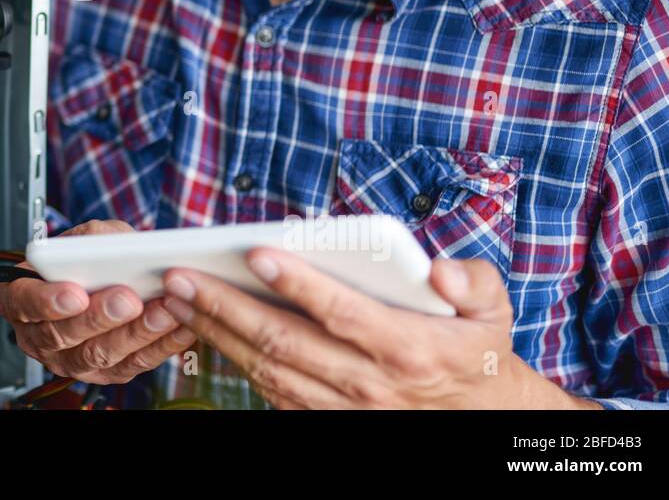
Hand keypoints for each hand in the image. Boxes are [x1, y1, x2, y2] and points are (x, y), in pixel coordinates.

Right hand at [0, 219, 195, 383]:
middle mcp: (39, 335)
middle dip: (99, 317)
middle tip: (128, 298)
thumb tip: (104, 242)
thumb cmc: (86, 258)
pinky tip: (178, 326)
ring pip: (98, 354)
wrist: (109, 278)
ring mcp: (70, 358)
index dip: (47, 300)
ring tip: (162, 311)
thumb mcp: (84, 236)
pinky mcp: (106, 372)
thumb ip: (90, 237)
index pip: (22, 302)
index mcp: (21, 297)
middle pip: (62, 335)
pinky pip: (131, 365)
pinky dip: (158, 346)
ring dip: (134, 333)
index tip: (75, 292)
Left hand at [160, 247, 599, 408]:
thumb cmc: (474, 347)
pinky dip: (232, 358)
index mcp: (406, 347)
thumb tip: (440, 270)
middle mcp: (368, 382)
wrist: (480, 416)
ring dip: (216, 332)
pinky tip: (204, 326)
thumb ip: (472, 280)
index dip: (298, 283)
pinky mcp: (323, 417)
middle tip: (180, 274)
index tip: (256, 252)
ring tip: (177, 296)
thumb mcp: (492, 308)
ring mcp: (341, 406)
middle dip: (226, 305)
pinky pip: (269, 389)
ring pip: (266, 368)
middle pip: (284, 341)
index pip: (340, 312)